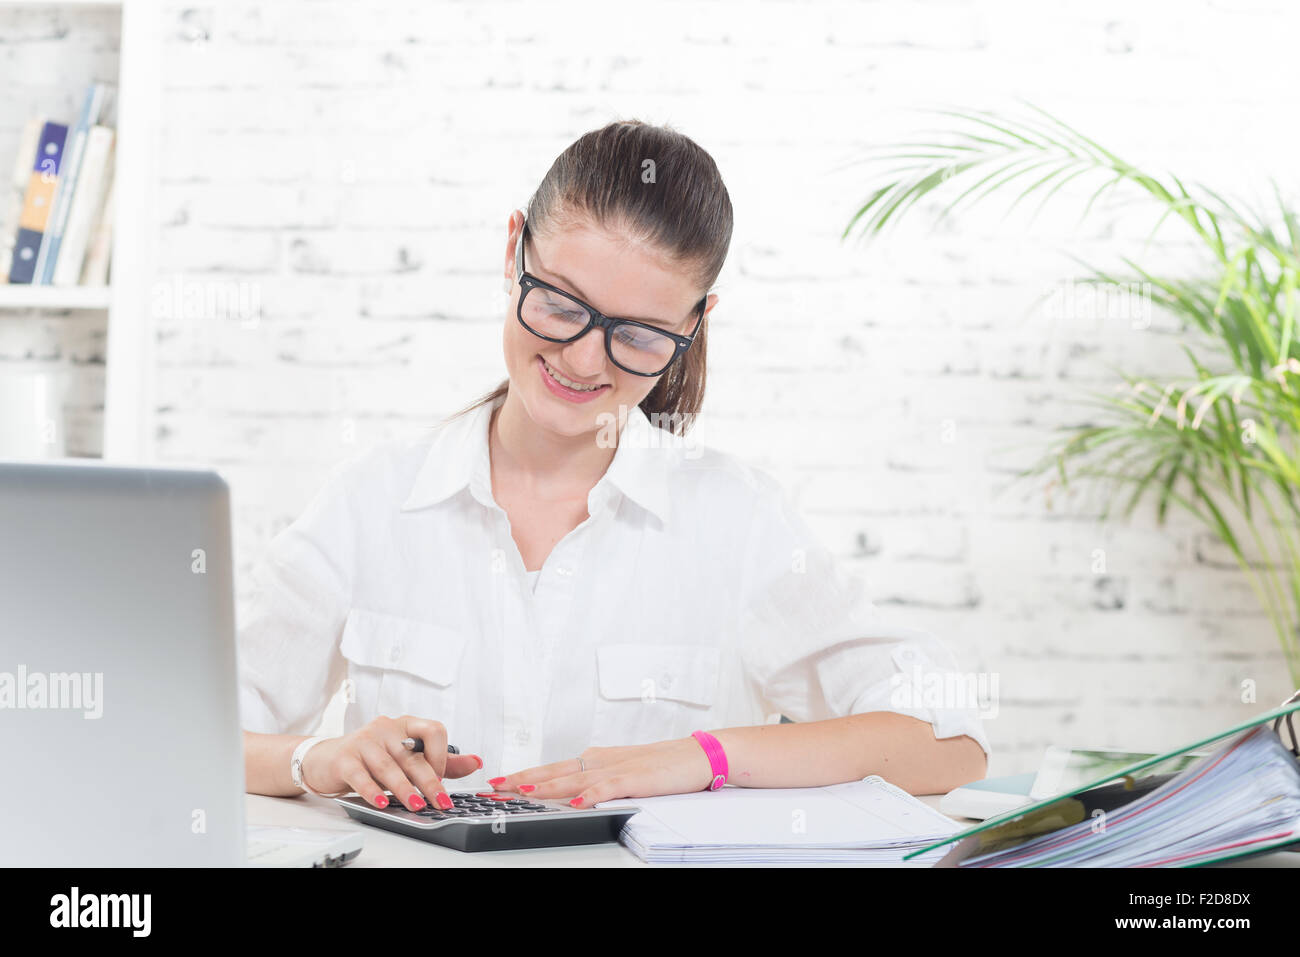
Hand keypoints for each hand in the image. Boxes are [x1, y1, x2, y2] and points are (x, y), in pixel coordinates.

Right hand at [300, 715, 481, 811]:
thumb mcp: (408, 757)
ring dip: (404, 788)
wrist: (327, 760)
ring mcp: (364, 741)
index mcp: (406, 725)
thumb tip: (476, 762)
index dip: (441, 754)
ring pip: (389, 767)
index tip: (443, 777)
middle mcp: (386, 729)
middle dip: (429, 781)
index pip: (433, 729)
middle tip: (441, 802)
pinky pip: (361, 776)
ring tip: (416, 805)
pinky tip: (382, 803)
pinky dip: (372, 791)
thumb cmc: (373, 758)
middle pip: (413, 755)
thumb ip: (442, 761)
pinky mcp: (345, 759)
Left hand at [491, 737, 714, 806]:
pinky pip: (609, 787)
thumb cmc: (663, 766)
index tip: (498, 783)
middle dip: (521, 780)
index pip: (552, 769)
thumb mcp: (623, 773)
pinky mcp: (637, 778)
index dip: (523, 776)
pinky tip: (575, 802)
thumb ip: (597, 782)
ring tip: (522, 793)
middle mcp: (600, 760)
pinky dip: (590, 794)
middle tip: (493, 788)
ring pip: (574, 779)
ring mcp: (617, 768)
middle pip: (554, 772)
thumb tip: (570, 796)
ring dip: (546, 787)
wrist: (697, 755)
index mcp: (596, 759)